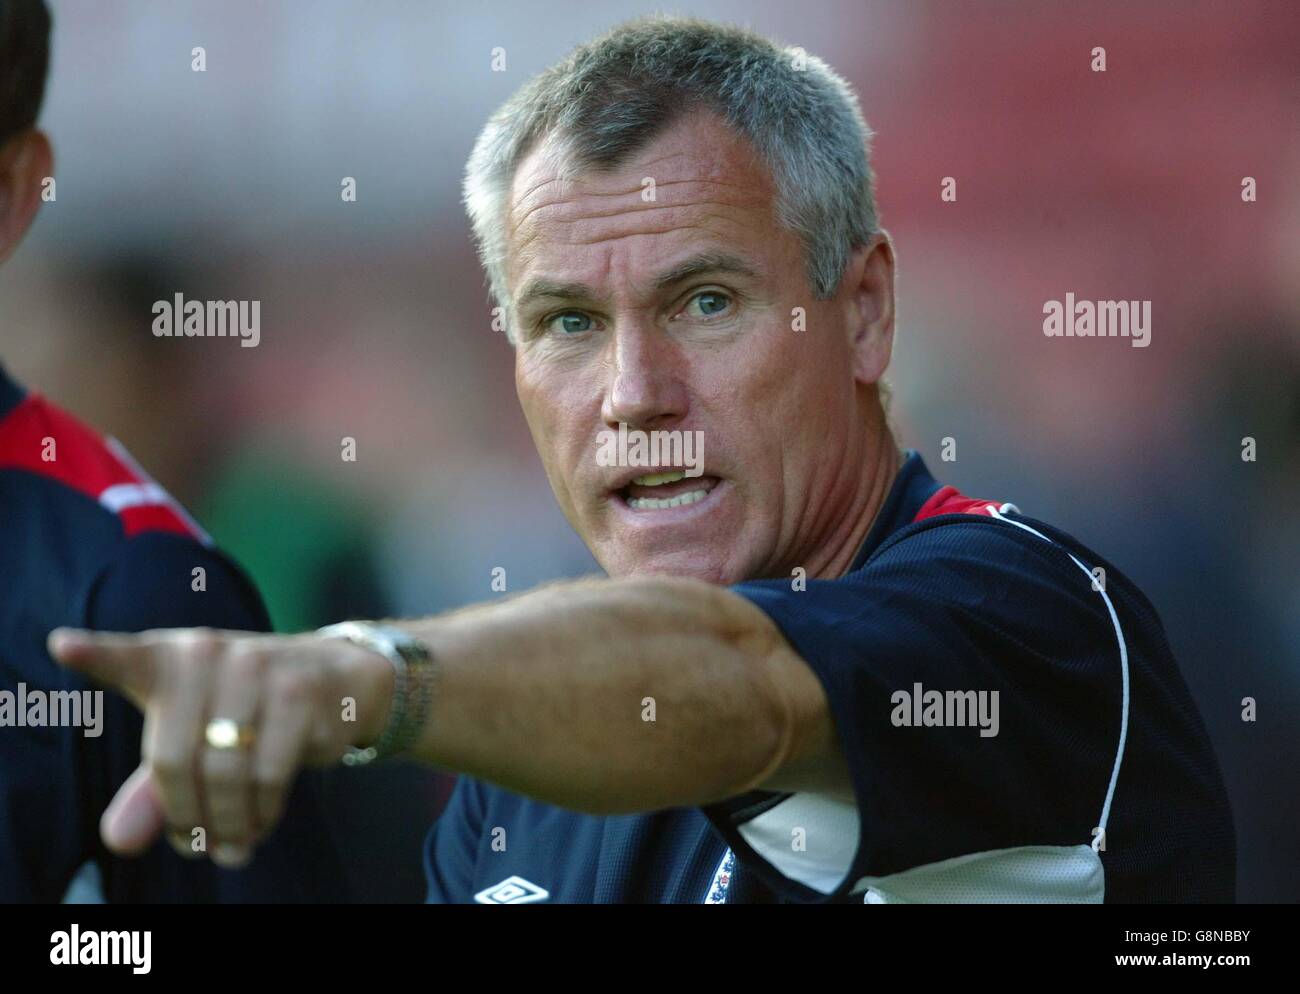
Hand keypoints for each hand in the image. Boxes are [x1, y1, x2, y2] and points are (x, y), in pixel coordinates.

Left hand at [47, 626, 392, 867]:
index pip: (126, 657)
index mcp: (169, 659)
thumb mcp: (194, 740)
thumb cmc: (247, 711)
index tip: (64, 647)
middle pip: (174, 760)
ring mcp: (258, 668)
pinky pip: (269, 776)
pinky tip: (261, 822)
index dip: (94, 654)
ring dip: (229, 825)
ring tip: (232, 845)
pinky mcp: (300, 693)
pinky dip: (262, 814)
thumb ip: (153, 789)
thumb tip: (120, 840)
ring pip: (226, 774)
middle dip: (186, 817)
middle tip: (197, 846)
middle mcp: (209, 654)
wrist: (334, 677)